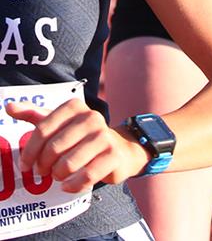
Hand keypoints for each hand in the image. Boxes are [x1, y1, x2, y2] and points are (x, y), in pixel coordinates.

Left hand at [7, 98, 148, 193]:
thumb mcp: (59, 123)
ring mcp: (104, 137)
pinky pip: (86, 176)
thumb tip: (9, 106)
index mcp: (75, 107)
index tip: (25, 164)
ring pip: (68, 164)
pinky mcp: (113, 155)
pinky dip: (73, 185)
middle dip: (43, 165)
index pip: (42, 130)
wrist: (120, 148)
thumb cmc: (82, 137)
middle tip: (43, 171)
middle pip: (53, 148)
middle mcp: (92, 118)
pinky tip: (68, 185)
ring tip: (58, 175)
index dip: (29, 151)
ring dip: (58, 175)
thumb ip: (34, 115)